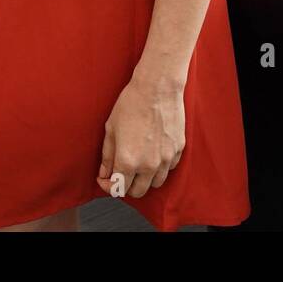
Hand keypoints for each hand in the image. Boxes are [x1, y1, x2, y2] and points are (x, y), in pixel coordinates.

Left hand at [97, 75, 185, 199]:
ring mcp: (165, 160)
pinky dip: (159, 168)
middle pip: (138, 192)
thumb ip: (107, 155)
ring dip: (144, 179)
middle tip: (120, 173)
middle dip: (126, 186)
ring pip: (155, 184)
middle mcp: (148, 165)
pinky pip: (168, 170)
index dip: (108, 186)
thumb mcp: (111, 128)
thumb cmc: (131, 104)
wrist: (157, 89)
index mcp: (128, 160)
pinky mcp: (178, 152)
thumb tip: (104, 173)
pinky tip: (151, 155)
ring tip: (137, 165)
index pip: (118, 188)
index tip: (104, 179)